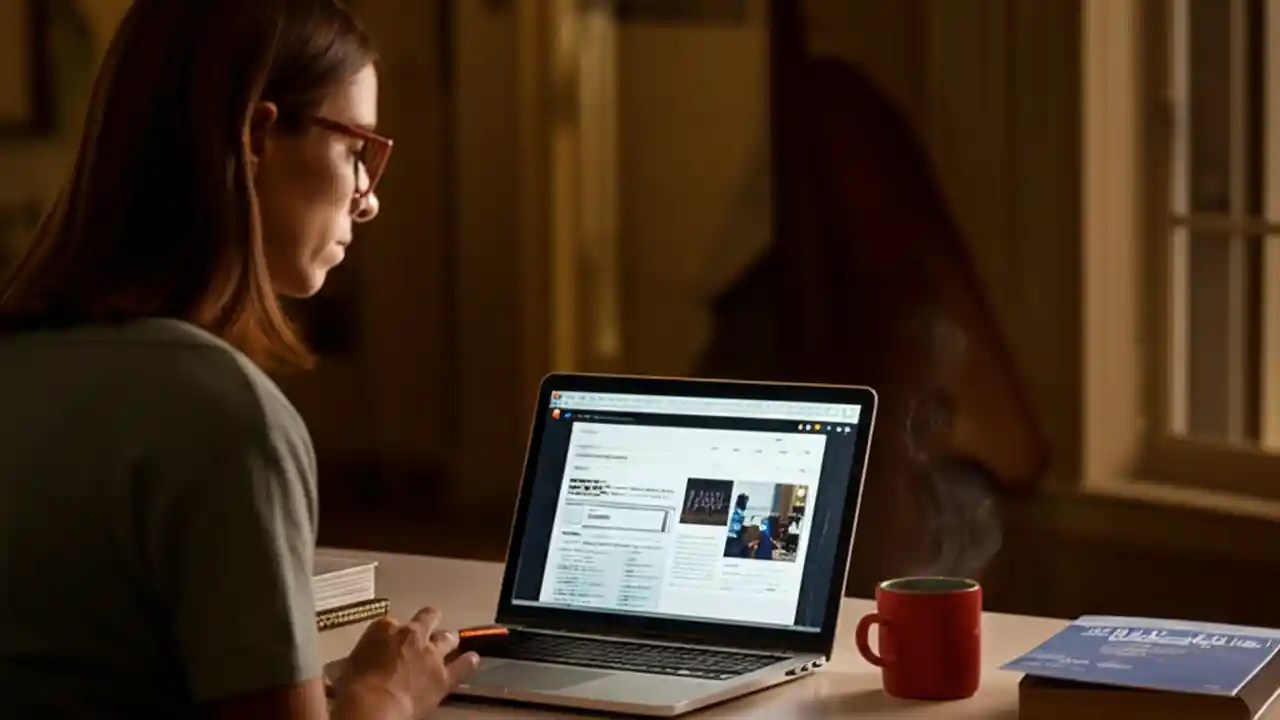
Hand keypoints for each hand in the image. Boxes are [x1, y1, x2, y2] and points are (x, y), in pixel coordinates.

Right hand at [333, 607, 480, 719]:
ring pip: (447, 637)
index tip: (388, 643)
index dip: (390, 634)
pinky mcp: (444, 675)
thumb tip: (366, 661)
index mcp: (384, 628)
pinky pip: (463, 665)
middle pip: (426, 618)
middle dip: (427, 622)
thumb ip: (365, 656)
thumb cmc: (353, 687)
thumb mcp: (350, 664)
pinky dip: (468, 662)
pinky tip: (472, 659)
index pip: (389, 624)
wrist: (374, 706)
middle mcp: (411, 634)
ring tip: (449, 642)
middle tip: (426, 628)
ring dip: (447, 640)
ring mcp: (431, 654)